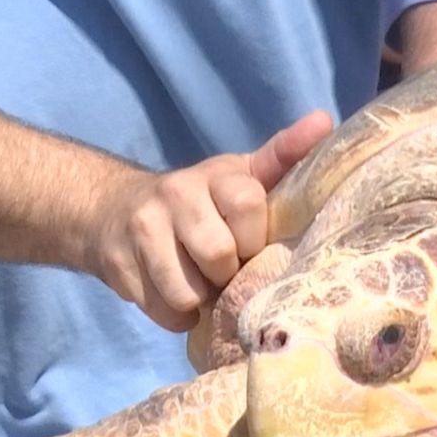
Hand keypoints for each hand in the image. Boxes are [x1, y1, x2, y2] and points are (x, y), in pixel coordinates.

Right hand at [88, 110, 332, 330]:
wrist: (112, 211)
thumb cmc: (198, 202)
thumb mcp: (240, 176)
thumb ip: (283, 157)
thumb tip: (324, 121)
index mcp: (214, 175)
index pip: (247, 203)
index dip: (253, 237)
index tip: (248, 244)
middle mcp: (176, 193)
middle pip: (218, 255)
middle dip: (226, 274)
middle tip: (222, 270)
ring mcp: (142, 228)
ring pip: (187, 292)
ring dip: (200, 300)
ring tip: (200, 284)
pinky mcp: (117, 262)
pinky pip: (163, 311)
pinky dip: (175, 315)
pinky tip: (173, 294)